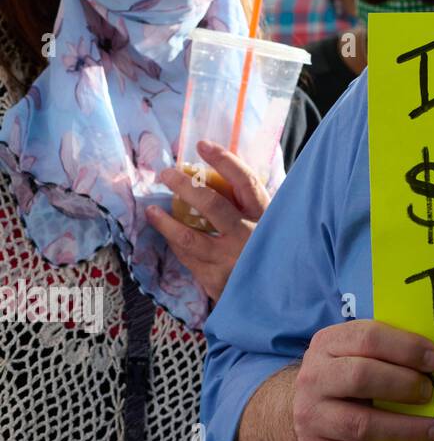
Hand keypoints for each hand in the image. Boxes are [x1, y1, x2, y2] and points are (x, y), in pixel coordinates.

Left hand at [144, 139, 269, 302]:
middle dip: (185, 187)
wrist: (274, 295)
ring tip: (152, 210)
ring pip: (191, 238)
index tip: (202, 145)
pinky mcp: (216, 279)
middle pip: (213, 206)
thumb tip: (217, 173)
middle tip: (166, 174)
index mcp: (265, 216)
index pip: (245, 182)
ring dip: (167, 222)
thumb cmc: (267, 249)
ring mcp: (232, 260)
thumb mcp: (268, 224)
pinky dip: (175, 244)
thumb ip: (248, 205)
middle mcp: (249, 236)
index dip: (224, 161)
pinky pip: (188, 258)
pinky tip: (166, 234)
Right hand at [292, 319, 433, 440]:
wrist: (305, 416)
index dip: (406, 348)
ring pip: (362, 424)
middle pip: (362, 377)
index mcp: (329, 343)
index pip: (368, 338)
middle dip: (404, 385)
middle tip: (431, 394)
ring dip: (406, 429)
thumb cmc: (348, 379)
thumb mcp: (359, 355)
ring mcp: (310, 417)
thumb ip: (391, 352)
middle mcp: (314, 377)